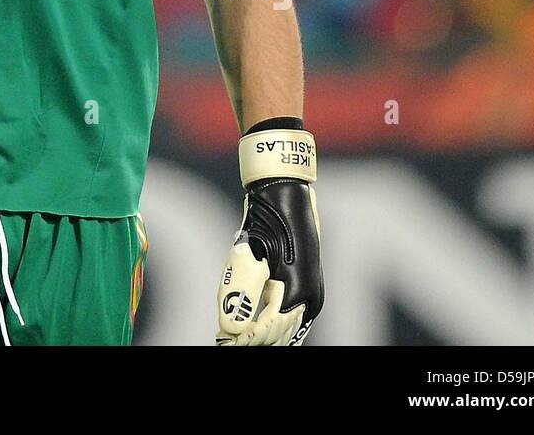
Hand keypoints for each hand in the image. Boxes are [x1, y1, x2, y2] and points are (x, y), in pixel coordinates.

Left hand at [216, 126, 322, 345]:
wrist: (284, 192)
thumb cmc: (266, 218)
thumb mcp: (248, 253)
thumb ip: (240, 292)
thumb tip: (230, 329)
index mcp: (299, 293)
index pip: (268, 331)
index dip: (245, 339)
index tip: (223, 341)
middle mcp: (309, 300)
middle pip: (277, 334)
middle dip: (251, 339)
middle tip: (223, 340)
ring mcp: (308, 296)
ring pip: (282, 329)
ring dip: (259, 334)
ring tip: (232, 336)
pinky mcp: (302, 290)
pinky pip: (284, 319)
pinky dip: (266, 325)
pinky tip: (248, 327)